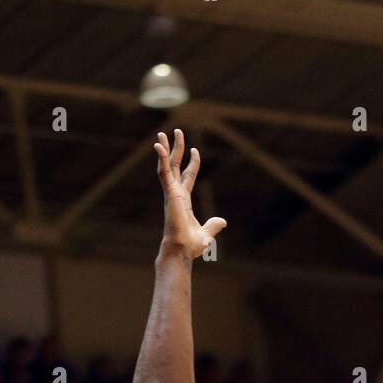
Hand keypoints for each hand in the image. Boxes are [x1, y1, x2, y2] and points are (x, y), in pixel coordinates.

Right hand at [154, 129, 225, 259]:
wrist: (182, 250)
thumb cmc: (190, 246)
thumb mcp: (207, 234)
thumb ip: (214, 225)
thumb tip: (223, 221)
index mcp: (183, 201)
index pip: (188, 177)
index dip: (192, 163)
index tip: (195, 150)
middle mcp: (175, 194)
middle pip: (175, 166)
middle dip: (176, 149)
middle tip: (177, 132)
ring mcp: (171, 193)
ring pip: (167, 166)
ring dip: (166, 149)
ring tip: (163, 133)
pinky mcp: (169, 194)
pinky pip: (164, 172)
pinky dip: (162, 158)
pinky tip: (159, 145)